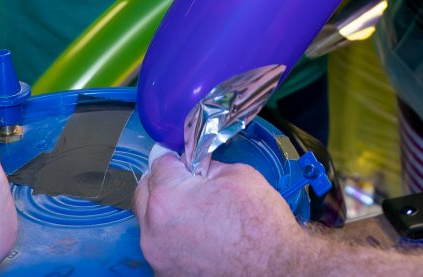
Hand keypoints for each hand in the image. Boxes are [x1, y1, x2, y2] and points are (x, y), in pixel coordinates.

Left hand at [134, 152, 308, 276]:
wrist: (277, 270)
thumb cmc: (262, 228)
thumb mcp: (238, 175)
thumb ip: (206, 166)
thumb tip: (196, 166)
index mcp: (167, 199)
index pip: (159, 163)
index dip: (177, 158)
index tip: (186, 160)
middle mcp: (153, 231)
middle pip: (145, 192)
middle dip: (164, 182)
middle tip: (189, 182)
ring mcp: (158, 258)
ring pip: (150, 222)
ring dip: (166, 212)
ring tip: (198, 213)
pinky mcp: (166, 276)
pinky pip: (162, 246)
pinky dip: (174, 238)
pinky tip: (200, 236)